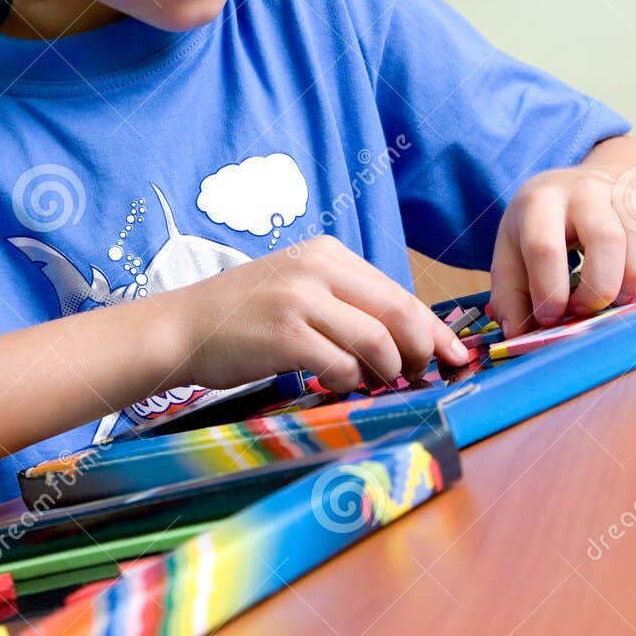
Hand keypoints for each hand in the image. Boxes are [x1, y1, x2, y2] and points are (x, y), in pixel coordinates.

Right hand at [174, 234, 467, 394]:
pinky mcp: (285, 334)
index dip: (431, 327)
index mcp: (327, 253)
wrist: (183, 326)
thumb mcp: (299, 288)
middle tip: (425, 375)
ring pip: (375, 341)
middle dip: (421, 350)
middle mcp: (317, 269)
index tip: (453, 353)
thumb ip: (347, 302)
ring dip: (384, 370)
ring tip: (373, 381)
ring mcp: (300, 300)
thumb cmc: (245, 315)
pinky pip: (341, 364)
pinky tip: (334, 382)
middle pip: (396, 312)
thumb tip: (408, 339)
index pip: (396, 291)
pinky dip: (348, 380)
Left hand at [489, 163, 635, 338]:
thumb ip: (509, 297)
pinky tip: (630, 289)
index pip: (545, 247)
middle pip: (606, 239)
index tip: (549, 318)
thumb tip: (517, 336)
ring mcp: (624, 197)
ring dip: (629, 286)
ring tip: (609, 303)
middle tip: (584, 312)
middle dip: (598, 289)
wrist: (577, 191)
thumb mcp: (511, 255)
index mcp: (540, 201)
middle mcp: (586, 191)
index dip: (549, 291)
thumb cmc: (539, 230)